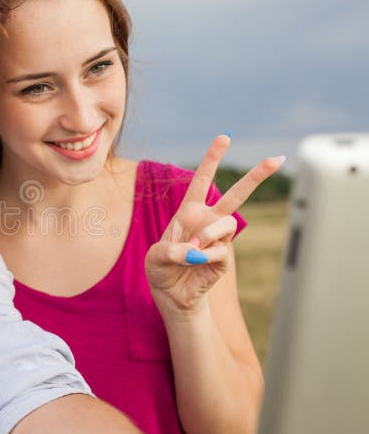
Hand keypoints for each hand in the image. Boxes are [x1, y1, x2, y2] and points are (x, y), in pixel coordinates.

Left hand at [145, 135, 283, 313]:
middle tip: (278, 159)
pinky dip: (205, 256)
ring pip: (227, 223)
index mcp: (188, 212)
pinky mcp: (224, 258)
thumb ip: (170, 250)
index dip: (212, 160)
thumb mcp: (154, 256)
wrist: (170, 295)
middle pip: (236, 194)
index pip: (201, 181)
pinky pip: (221, 250)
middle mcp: (207, 221)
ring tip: (192, 249)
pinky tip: (196, 263)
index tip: (224, 138)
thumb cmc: (161, 270)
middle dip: (256, 176)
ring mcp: (218, 239)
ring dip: (208, 234)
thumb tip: (196, 251)